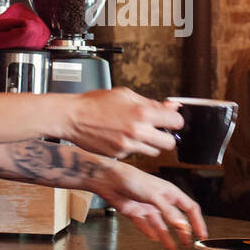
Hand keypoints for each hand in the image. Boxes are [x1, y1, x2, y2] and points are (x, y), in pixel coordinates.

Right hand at [63, 88, 182, 158]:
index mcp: (142, 112)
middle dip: (166, 136)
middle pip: (169, 143)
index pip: (176, 122)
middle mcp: (138, 131)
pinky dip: (133, 147)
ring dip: (151, 144)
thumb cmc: (96, 103)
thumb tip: (171, 105)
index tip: (170, 120)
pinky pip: (135, 154)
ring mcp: (129, 145)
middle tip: (158, 130)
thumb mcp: (126, 95)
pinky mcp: (120, 154)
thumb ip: (151, 102)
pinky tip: (122, 137)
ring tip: (138, 133)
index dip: (174, 120)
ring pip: (154, 152)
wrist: (73, 117)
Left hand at [95, 161, 207, 249]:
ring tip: (172, 248)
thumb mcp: (155, 196)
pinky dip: (150, 232)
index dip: (197, 221)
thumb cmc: (132, 179)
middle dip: (183, 231)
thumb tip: (182, 226)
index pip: (190, 208)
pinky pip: (146, 225)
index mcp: (170, 193)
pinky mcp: (136, 212)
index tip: (202, 233)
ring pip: (161, 225)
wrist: (110, 180)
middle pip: (176, 219)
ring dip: (167, 236)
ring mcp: (148, 206)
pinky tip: (154, 238)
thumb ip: (169, 212)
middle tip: (188, 243)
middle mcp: (160, 200)